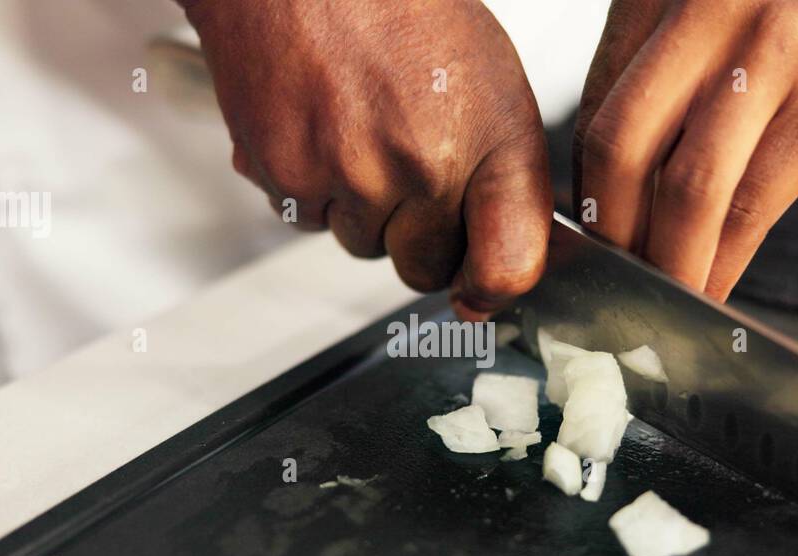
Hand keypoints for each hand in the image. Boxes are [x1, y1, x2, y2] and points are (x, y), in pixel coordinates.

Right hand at [184, 0, 552, 317]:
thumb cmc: (396, 9)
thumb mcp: (488, 80)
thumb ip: (501, 175)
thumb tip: (495, 264)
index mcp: (491, 138)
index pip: (509, 264)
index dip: (492, 285)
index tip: (480, 286)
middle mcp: (423, 166)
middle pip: (423, 268)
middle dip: (416, 235)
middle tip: (404, 166)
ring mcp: (351, 177)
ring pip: (362, 246)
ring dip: (361, 209)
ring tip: (358, 130)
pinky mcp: (288, 179)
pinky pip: (308, 222)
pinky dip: (312, 188)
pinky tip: (320, 126)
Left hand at [573, 0, 797, 299]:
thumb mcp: (719, 25)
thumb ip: (662, 87)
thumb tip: (606, 198)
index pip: (596, 115)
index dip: (587, 195)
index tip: (588, 246)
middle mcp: (706, 11)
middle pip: (620, 149)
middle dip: (611, 234)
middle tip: (612, 286)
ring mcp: (771, 53)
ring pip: (687, 189)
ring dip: (667, 265)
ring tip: (662, 303)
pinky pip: (752, 208)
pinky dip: (722, 264)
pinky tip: (713, 291)